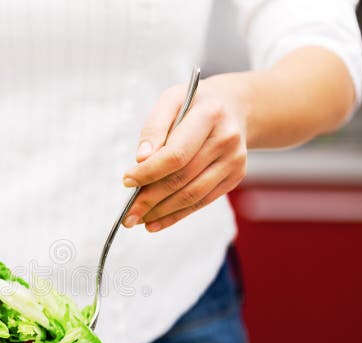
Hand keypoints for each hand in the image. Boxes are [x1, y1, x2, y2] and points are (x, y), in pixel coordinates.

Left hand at [122, 75, 248, 231]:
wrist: (233, 106)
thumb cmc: (194, 103)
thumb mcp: (171, 100)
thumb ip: (154, 127)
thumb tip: (141, 159)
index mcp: (210, 115)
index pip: (176, 154)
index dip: (149, 171)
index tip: (127, 181)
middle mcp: (227, 139)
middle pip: (182, 178)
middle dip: (150, 198)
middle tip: (127, 213)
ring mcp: (234, 160)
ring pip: (192, 195)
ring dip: (161, 211)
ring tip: (137, 219)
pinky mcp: (234, 176)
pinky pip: (201, 202)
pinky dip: (176, 215)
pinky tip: (154, 222)